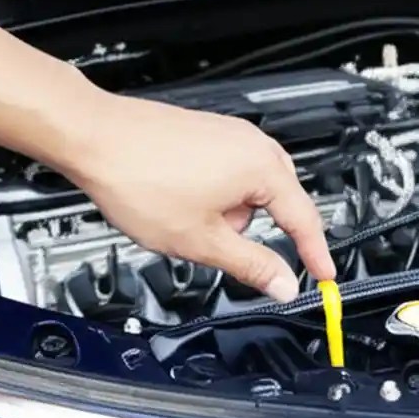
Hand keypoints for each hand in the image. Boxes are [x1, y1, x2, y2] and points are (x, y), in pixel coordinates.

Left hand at [46, 90, 335, 302]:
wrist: (93, 137)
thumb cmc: (139, 178)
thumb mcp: (202, 240)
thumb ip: (251, 265)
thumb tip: (283, 284)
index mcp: (262, 168)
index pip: (305, 219)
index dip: (316, 254)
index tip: (325, 275)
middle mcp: (251, 144)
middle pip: (278, 203)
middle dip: (254, 232)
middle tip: (222, 251)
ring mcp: (228, 134)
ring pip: (247, 190)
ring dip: (227, 215)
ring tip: (185, 221)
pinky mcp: (206, 133)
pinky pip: (226, 174)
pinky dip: (211, 196)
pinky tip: (178, 202)